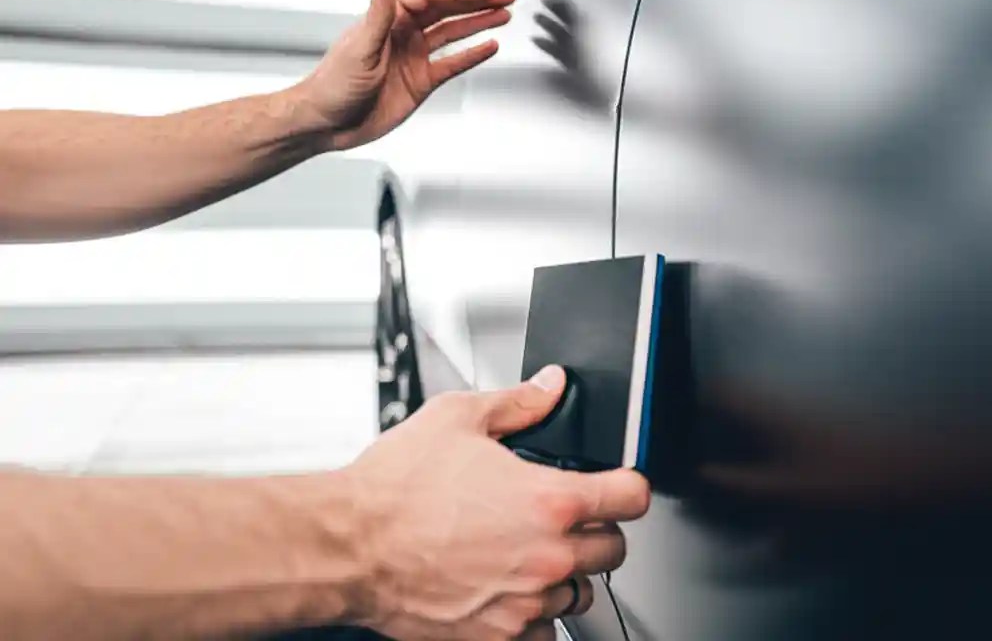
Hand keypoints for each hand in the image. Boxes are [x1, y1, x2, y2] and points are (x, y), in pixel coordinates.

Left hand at [300, 0, 515, 151]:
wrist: (328, 123)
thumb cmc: (334, 86)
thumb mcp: (360, 47)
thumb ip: (378, 12)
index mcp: (388, 19)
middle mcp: (403, 34)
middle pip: (447, 10)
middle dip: (477, 2)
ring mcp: (413, 57)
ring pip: (452, 33)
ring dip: (477, 23)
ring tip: (502, 15)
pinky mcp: (420, 81)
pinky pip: (451, 63)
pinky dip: (470, 55)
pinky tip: (487, 47)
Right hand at [342, 366, 651, 640]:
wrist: (346, 547)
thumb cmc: (394, 489)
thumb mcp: (457, 419)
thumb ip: (518, 402)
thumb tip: (550, 387)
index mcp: (550, 500)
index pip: (633, 497)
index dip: (627, 485)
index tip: (617, 486)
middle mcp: (547, 556)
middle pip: (614, 549)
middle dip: (596, 529)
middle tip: (564, 518)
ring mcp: (526, 602)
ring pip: (581, 592)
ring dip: (566, 573)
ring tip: (528, 552)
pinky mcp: (499, 636)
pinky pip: (546, 633)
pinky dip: (535, 615)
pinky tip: (509, 589)